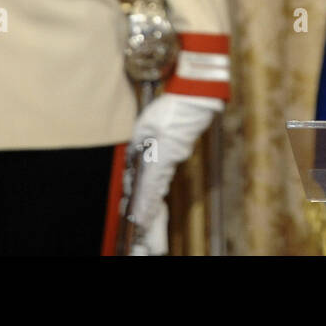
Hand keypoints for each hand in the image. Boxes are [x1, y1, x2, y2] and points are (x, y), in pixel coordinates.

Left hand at [126, 93, 220, 253]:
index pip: (149, 186)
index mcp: (159, 157)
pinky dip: (159, 183)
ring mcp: (176, 157)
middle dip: (149, 206)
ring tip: (147, 210)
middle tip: (142, 222)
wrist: (193, 103)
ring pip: (162, 181)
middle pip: (157, 188)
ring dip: (153, 196)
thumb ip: (137, 144)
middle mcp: (169, 162)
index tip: (139, 219)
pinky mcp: (178, 150)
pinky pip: (166, 171)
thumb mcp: (144, 126)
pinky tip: (156, 188)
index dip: (143, 204)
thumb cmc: (168, 113)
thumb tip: (132, 158)